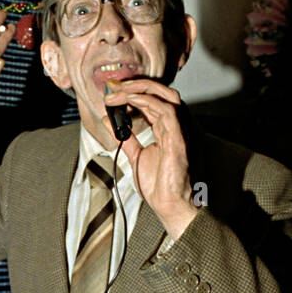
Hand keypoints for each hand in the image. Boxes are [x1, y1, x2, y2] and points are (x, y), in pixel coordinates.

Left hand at [102, 78, 198, 240]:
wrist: (171, 207)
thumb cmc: (160, 187)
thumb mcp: (136, 156)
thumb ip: (125, 138)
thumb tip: (109, 121)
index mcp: (170, 130)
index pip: (155, 100)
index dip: (135, 91)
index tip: (113, 92)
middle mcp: (179, 127)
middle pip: (163, 92)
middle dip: (137, 85)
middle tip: (113, 87)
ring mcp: (182, 132)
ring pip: (166, 96)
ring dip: (139, 90)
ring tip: (117, 93)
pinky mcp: (180, 139)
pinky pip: (167, 111)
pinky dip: (147, 101)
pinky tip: (129, 101)